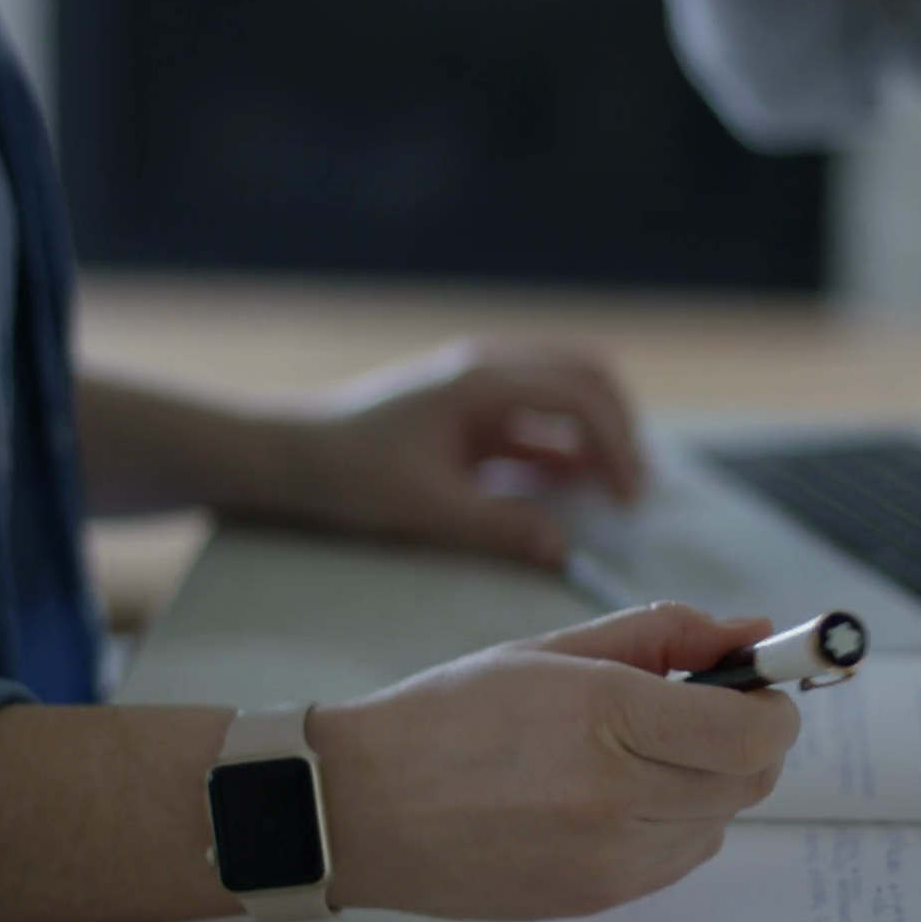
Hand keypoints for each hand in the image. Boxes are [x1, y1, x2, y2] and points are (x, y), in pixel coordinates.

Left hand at [300, 340, 646, 565]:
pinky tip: (570, 491)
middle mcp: (489, 370)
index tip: (627, 499)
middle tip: (631, 492)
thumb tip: (562, 550)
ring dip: (595, 438)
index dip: (615, 446)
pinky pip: (535, 421)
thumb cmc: (349, 474)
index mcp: (482, 381)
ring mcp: (481, 387)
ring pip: (566, 395)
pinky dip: (563, 449)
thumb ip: (498, 529)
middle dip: (620, 430)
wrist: (289, 455)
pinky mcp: (471, 412)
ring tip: (612, 495)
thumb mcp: (425, 510)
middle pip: (586, 377)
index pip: (578, 396)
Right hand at [306, 603, 797, 919]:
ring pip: (721, 821)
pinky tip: (618, 793)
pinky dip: (674, 823)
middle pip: (751, 779)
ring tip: (640, 752)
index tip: (759, 684)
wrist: (364, 808)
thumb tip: (747, 630)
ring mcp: (609, 857)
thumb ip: (662, 634)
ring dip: (708, 782)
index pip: (754, 732)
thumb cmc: (447, 718)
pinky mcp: (597, 896)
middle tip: (704, 709)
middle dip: (747, 738)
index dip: (775, 703)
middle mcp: (616, 795)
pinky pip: (680, 857)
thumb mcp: (552, 648)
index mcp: (605, 715)